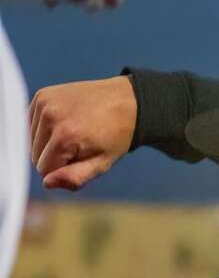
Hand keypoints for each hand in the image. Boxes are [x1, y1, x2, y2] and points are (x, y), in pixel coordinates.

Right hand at [30, 75, 135, 190]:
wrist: (128, 102)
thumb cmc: (116, 136)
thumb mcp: (102, 163)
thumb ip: (75, 178)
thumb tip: (47, 183)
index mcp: (65, 136)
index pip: (43, 169)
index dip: (62, 169)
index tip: (82, 157)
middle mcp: (51, 116)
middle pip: (34, 155)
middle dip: (55, 156)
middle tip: (80, 143)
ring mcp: (45, 102)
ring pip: (30, 140)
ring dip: (48, 142)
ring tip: (74, 131)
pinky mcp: (42, 94)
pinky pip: (30, 123)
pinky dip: (44, 128)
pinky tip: (65, 122)